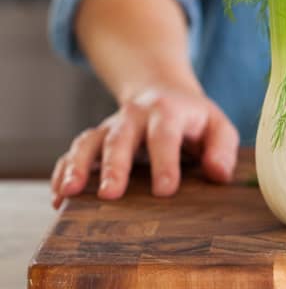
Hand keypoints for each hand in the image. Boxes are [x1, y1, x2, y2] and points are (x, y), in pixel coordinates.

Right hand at [50, 85, 239, 207]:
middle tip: (110, 195)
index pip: (165, 135)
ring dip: (78, 166)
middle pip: (121, 138)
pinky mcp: (96, 139)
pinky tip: (59, 197)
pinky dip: (63, 171)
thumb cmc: (195, 119)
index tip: (165, 190)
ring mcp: (111, 127)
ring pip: (89, 141)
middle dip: (114, 166)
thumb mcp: (218, 126)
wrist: (164, 92)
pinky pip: (74, 152)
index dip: (165, 162)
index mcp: (168, 111)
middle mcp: (134, 116)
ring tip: (68, 193)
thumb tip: (218, 174)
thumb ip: (222, 148)